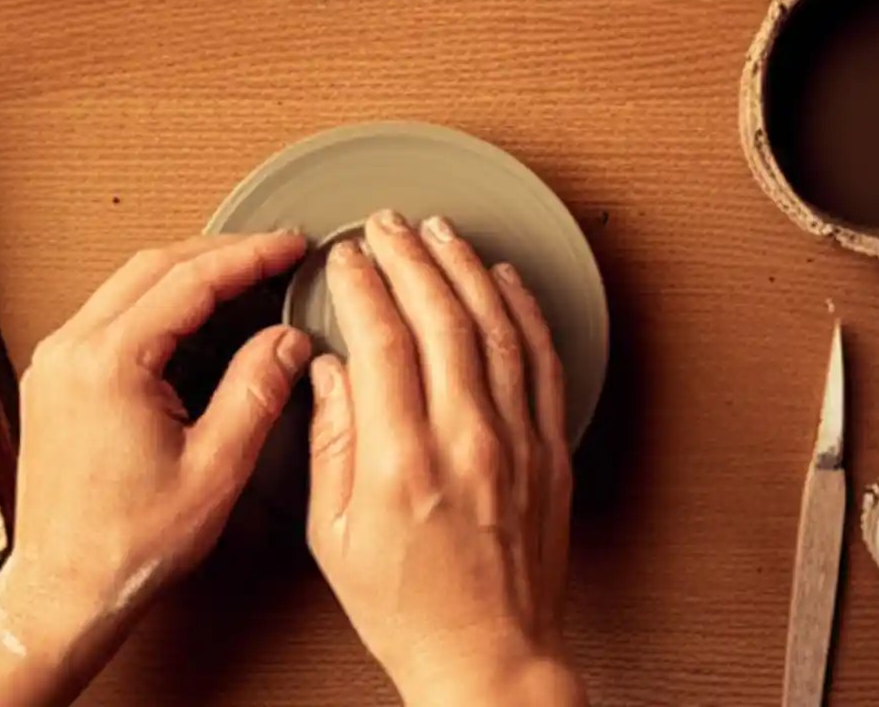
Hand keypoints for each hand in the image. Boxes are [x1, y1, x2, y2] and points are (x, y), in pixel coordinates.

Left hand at [0, 232, 311, 706]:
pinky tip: (195, 317)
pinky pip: (111, 315)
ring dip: (188, 273)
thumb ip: (256, 392)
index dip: (249, 256)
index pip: (190, 279)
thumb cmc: (129, 544)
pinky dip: (159, 303)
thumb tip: (287, 340)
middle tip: (274, 251)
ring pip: (129, 285)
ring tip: (245, 276)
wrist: (64, 589)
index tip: (290, 245)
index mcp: (108, 362)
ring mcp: (56, 362)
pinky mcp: (55, 380)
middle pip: (154, 265)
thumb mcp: (215, 470)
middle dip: (221, 252)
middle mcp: (70, 349)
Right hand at [306, 210, 584, 705]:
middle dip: (409, 256)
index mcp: (399, 462)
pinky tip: (504, 280)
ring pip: (494, 326)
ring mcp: (514, 442)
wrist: (484, 655)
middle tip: (388, 224)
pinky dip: (523, 310)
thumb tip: (331, 373)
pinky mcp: (548, 452)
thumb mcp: (332, 535)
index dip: (361, 285)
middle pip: (439, 316)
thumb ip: (330, 442)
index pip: (380, 339)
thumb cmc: (406, 607)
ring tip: (441, 231)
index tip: (347, 258)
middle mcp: (462, 441)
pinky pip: (541, 361)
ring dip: (465, 266)